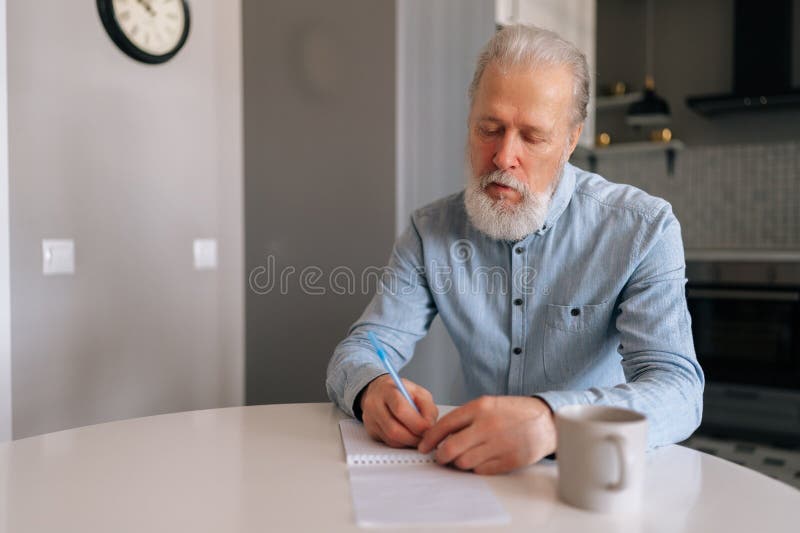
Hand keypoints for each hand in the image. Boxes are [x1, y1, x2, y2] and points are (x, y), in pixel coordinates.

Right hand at [360, 375, 438, 447]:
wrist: (380, 391)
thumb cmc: (401, 391)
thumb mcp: (419, 392)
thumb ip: (428, 408)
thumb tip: (430, 427)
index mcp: (388, 390)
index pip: (400, 409)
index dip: (417, 423)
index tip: (429, 428)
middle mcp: (375, 405)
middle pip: (394, 429)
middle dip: (414, 437)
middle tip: (426, 437)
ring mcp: (371, 419)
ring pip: (392, 439)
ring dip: (409, 442)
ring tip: (419, 436)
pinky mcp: (371, 431)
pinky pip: (389, 443)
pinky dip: (402, 443)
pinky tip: (409, 436)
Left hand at [418, 396, 555, 474]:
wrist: (545, 421)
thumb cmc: (515, 412)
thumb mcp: (488, 404)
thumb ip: (465, 418)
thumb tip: (441, 436)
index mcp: (480, 408)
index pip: (445, 425)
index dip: (430, 438)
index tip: (424, 446)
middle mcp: (488, 426)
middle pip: (451, 448)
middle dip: (441, 456)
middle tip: (440, 457)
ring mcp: (499, 445)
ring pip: (464, 462)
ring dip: (458, 463)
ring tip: (462, 458)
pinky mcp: (508, 460)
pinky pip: (480, 471)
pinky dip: (476, 468)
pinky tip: (480, 460)